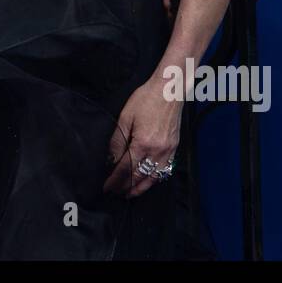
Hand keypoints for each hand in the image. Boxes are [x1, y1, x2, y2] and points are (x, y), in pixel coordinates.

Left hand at [103, 74, 181, 197]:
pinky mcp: (174, 148)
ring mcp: (168, 151)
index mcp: (143, 143)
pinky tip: (148, 180)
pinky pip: (165, 170)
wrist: (169, 89)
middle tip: (116, 193)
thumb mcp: (126, 117)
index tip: (107, 187)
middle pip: (139, 177)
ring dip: (141, 187)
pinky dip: (155, 179)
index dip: (115, 180)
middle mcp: (157, 151)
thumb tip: (111, 158)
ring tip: (130, 193)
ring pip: (154, 178)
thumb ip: (117, 140)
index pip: (125, 169)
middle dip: (126, 187)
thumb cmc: (146, 99)